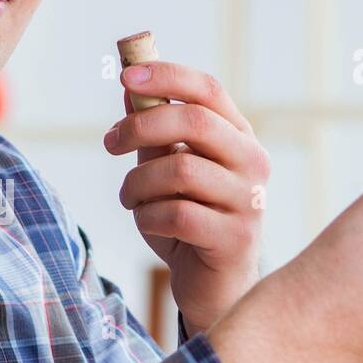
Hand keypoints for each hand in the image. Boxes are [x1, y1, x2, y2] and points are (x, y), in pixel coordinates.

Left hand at [104, 61, 270, 334]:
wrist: (212, 285)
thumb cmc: (188, 219)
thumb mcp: (166, 170)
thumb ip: (154, 131)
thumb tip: (131, 86)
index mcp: (238, 136)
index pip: (208, 90)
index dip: (166, 76)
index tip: (125, 77)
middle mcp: (252, 162)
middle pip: (194, 122)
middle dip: (140, 127)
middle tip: (110, 143)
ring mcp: (249, 201)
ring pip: (179, 170)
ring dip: (138, 183)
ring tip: (130, 198)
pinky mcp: (234, 239)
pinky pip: (176, 214)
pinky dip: (148, 216)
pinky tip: (147, 222)